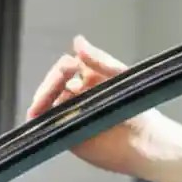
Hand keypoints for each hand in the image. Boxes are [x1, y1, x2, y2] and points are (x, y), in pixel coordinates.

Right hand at [25, 35, 142, 172]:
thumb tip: (77, 41)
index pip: (65, 67)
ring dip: (43, 97)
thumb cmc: (138, 108)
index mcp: (89, 78)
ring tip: (49, 98)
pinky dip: (38, 116)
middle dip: (52, 81)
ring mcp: (70, 113)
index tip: (70, 66)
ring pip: (45, 101)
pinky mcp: (65, 132)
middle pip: (52, 83)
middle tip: (60, 81)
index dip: (63, 67)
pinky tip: (40, 112)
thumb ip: (99, 60)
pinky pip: (44, 122)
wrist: (142, 141)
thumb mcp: (120, 75)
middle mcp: (77, 95)